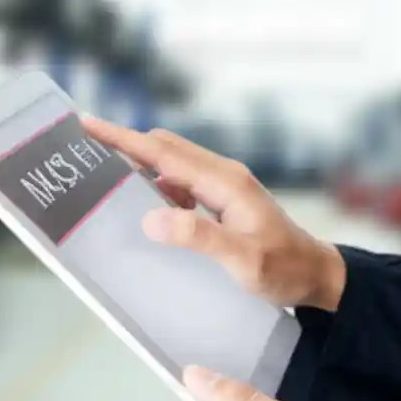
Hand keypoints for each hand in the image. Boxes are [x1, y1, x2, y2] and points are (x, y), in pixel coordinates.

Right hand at [82, 118, 345, 309]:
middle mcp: (222, 175)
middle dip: (123, 145)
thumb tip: (152, 218)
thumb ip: (199, 236)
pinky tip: (145, 209)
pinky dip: (156, 187)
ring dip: (139, 167)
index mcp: (225, 182)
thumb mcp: (243, 259)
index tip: (88, 125)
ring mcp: (223, 185)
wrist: (316, 275)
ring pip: (171, 164)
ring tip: (106, 182)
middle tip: (84, 152)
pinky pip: (181, 183)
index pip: (163, 152)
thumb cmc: (284, 269)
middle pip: (163, 148)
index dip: (122, 139)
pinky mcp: (222, 199)